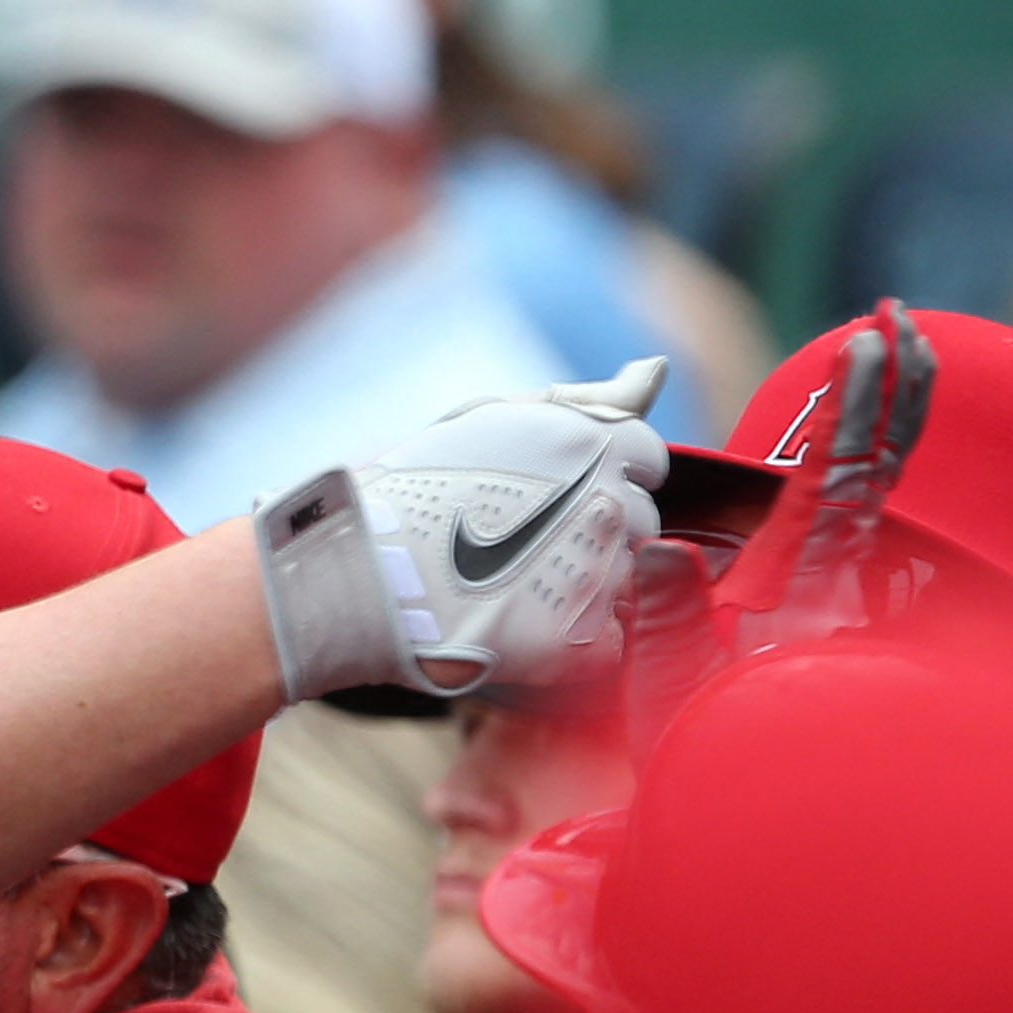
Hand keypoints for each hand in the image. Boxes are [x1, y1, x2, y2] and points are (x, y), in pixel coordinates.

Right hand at [254, 358, 670, 700]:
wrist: (356, 567)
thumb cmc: (415, 483)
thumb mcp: (496, 418)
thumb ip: (588, 398)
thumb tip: (656, 369)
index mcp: (594, 442)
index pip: (646, 458)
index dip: (599, 472)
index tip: (547, 487)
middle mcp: (612, 504)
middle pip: (635, 520)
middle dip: (591, 526)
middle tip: (514, 534)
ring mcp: (602, 577)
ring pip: (620, 580)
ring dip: (578, 579)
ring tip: (505, 577)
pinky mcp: (583, 643)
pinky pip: (607, 642)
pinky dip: (573, 639)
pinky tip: (519, 620)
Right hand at [625, 304, 932, 753]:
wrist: (777, 862)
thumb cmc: (713, 780)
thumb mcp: (670, 704)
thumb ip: (663, 626)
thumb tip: (658, 549)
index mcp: (803, 597)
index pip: (839, 480)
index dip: (858, 405)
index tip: (873, 336)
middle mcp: (840, 599)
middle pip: (877, 476)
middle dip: (890, 393)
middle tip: (901, 318)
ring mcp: (849, 621)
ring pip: (882, 512)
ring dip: (887, 433)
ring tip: (896, 361)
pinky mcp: (843, 648)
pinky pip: (875, 564)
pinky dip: (903, 508)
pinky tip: (956, 507)